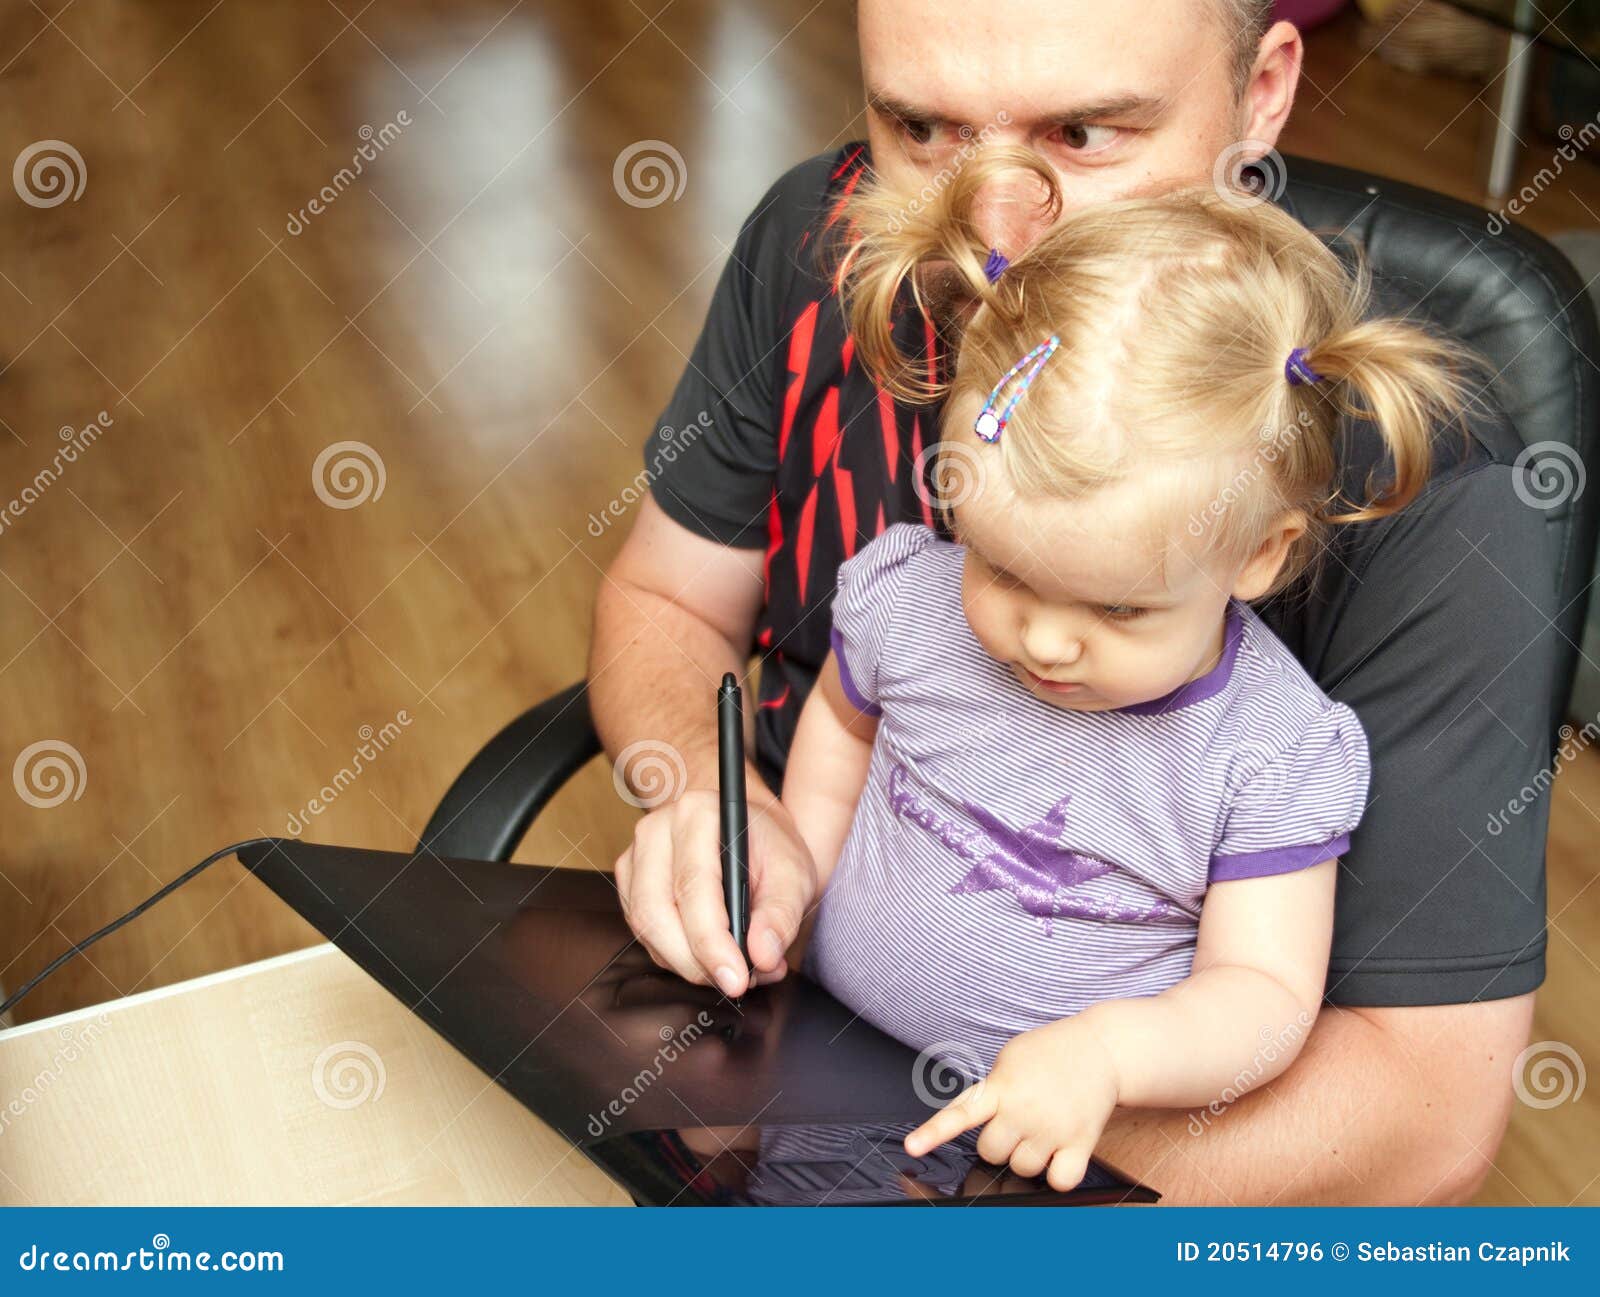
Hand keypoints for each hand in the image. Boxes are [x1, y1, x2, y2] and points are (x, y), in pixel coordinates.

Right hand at [614, 780, 817, 997]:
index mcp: (698, 814)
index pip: (693, 888)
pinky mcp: (629, 882)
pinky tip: (709, 954)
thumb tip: (763, 957)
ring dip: (687, 962)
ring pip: (645, 928)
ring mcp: (636, 856)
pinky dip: (676, 955)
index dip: (711, 942)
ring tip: (734, 966)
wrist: (749, 830)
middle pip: (656, 913)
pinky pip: (643, 932)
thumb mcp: (794, 873)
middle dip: (696, 962)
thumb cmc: (769, 847)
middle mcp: (657, 831)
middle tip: (737, 982)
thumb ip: (781, 914)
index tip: (736, 979)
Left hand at [903, 1016, 1121, 1191]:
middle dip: (999, 1142)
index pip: (959, 1114)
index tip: (912, 1148)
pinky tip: (1060, 1152)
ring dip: (1028, 1156)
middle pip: (991, 1153)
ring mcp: (1052, 1130)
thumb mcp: (1009, 1058)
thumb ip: (990, 1090)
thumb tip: (977, 1119)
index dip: (932, 1133)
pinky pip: (1059, 1181)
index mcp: (1001, 1088)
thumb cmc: (1050, 1052)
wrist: (1100, 1048)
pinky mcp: (1081, 1144)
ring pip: (1022, 1169)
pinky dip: (1057, 1174)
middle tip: (1016, 1120)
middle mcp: (1024, 1111)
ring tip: (1041, 1128)